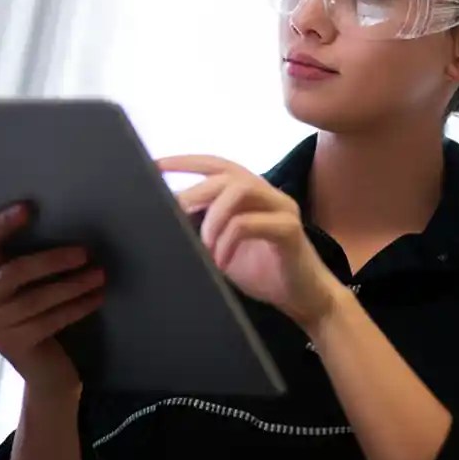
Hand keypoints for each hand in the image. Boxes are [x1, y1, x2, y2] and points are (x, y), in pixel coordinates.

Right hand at [0, 204, 104, 397]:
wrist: (47, 373)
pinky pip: (50, 320)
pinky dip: (77, 307)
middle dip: (52, 260)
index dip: (3, 222)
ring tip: (100, 275)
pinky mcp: (13, 346)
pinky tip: (98, 297)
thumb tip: (72, 225)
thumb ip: (37, 262)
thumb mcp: (35, 287)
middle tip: (86, 252)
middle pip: (13, 272)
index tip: (29, 207)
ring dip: (73, 285)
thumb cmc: (44, 317)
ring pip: (36, 298)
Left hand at [157, 155, 341, 331]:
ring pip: (240, 189)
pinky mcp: (289, 229)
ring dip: (213, 216)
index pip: (216, 164)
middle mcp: (267, 192)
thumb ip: (203, 226)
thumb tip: (165, 216)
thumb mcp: (223, 245)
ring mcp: (281, 208)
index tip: (154, 165)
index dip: (185, 161)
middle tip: (171, 216)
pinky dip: (228, 241)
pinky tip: (222, 262)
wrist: (303, 298)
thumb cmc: (262, 271)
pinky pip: (250, 223)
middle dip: (193, 193)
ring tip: (204, 244)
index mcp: (250, 192)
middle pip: (225, 175)